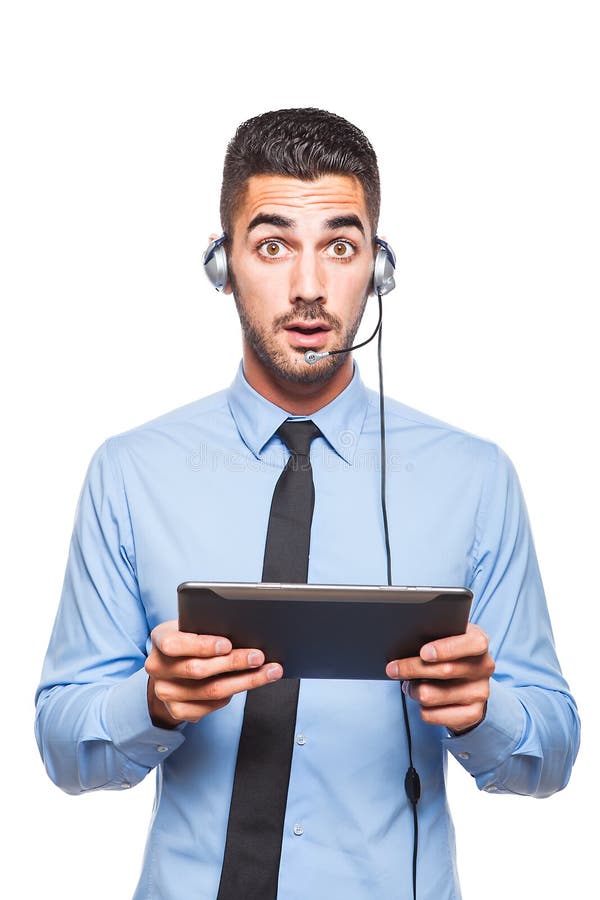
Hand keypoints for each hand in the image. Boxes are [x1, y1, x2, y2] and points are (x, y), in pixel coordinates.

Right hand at [145, 619, 282, 728]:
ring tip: (268, 672)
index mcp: (160, 640)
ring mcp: (165, 692)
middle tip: (259, 657)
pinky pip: (210, 706)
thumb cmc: (189, 639)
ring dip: (244, 681)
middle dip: (234, 663)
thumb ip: (207, 628)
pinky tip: (247, 684)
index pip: (175, 644)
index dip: (202, 645)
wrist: (170, 667)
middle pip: (198, 670)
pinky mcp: (177, 710)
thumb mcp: (191, 626)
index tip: (228, 644)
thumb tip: (243, 633)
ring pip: (210, 691)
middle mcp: (158, 668)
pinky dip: (232, 695)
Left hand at [385, 624, 494, 733]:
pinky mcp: (472, 714)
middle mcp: (484, 667)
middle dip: (412, 669)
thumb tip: (404, 644)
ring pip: (432, 694)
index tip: (424, 653)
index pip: (473, 643)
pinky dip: (420, 707)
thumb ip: (432, 637)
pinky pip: (432, 714)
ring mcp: (480, 692)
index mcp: (478, 642)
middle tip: (392, 668)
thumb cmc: (448, 655)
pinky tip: (421, 699)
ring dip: (413, 690)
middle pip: (445, 670)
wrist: (467, 685)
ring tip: (408, 684)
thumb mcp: (445, 639)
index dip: (447, 649)